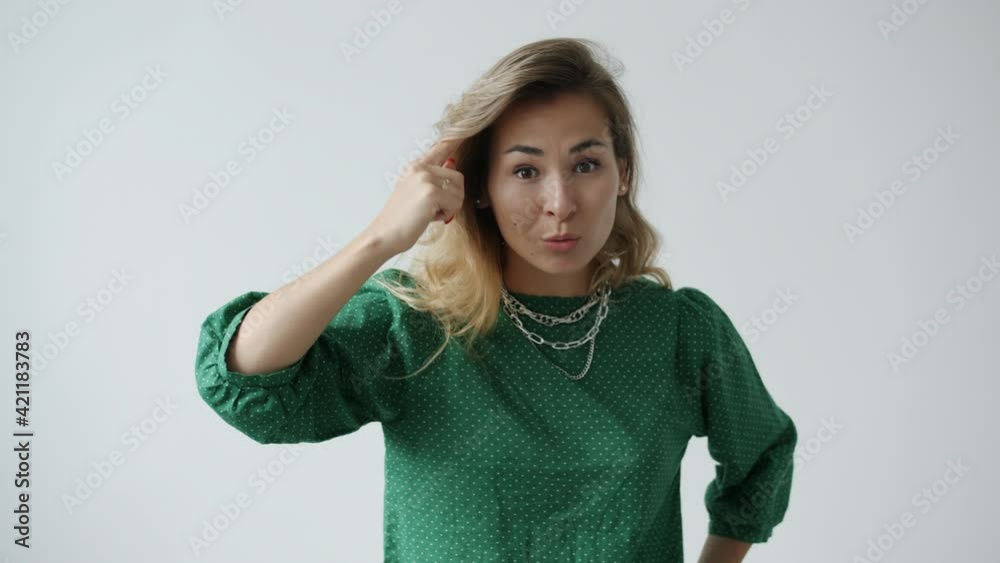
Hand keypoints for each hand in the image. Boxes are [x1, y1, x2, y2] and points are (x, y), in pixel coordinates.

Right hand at [366, 138, 465, 254]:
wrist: (385, 234)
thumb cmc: (401, 219)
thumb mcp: (415, 193)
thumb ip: (433, 179)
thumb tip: (452, 166)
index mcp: (416, 167)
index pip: (441, 148)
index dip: (455, 139)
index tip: (468, 127)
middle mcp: (421, 168)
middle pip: (458, 178)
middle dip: (452, 198)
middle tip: (432, 209)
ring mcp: (425, 178)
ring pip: (459, 192)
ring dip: (449, 207)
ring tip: (428, 212)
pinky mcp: (431, 192)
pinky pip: (455, 203)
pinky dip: (446, 214)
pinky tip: (429, 217)